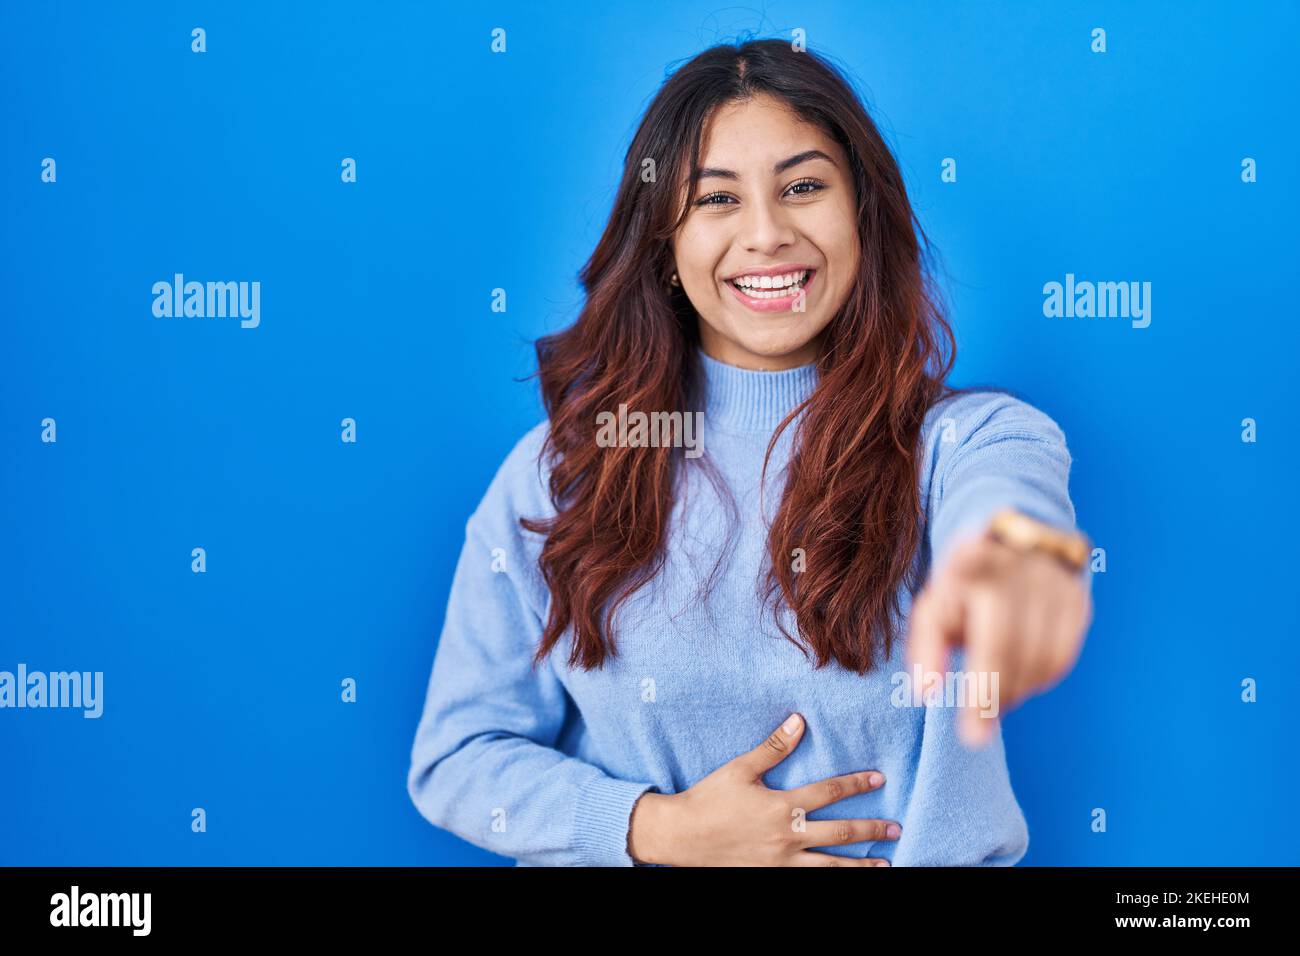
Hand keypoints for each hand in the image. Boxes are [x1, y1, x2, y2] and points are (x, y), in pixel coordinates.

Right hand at [627, 713, 899, 865]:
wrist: (683, 837)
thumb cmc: (710, 799)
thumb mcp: (741, 769)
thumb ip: (773, 747)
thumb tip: (799, 722)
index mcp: (782, 806)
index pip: (830, 792)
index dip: (857, 784)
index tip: (879, 779)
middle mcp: (788, 837)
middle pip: (840, 832)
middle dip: (871, 830)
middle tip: (895, 827)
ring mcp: (782, 862)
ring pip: (831, 866)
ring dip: (861, 865)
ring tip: (885, 864)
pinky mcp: (773, 877)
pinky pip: (810, 881)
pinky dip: (831, 879)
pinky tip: (844, 878)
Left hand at [906, 525, 1092, 748]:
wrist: (1010, 537)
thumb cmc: (962, 582)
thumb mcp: (932, 605)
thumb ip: (925, 649)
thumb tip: (926, 693)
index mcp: (982, 570)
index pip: (991, 646)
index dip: (984, 694)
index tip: (973, 737)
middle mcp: (1027, 574)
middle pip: (1020, 658)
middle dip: (997, 698)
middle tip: (978, 723)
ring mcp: (1059, 587)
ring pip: (1046, 663)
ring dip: (1018, 688)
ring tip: (993, 689)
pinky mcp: (1079, 601)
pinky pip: (1063, 657)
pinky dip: (1039, 675)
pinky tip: (1017, 671)